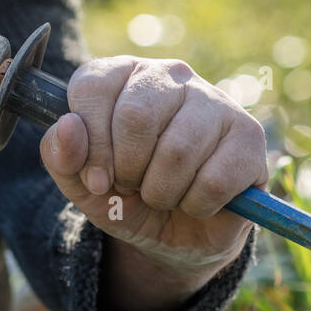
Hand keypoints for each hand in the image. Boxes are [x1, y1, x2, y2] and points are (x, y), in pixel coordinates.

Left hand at [39, 57, 267, 275]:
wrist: (178, 236)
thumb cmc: (126, 197)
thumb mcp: (82, 184)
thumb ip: (61, 156)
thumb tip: (67, 126)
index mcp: (123, 74)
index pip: (93, 85)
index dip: (90, 143)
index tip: (96, 179)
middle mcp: (170, 75)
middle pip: (136, 115)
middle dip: (127, 169)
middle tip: (133, 185)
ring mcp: (215, 100)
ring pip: (177, 150)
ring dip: (162, 193)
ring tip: (165, 194)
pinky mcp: (249, 134)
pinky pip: (213, 179)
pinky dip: (196, 205)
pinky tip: (198, 199)